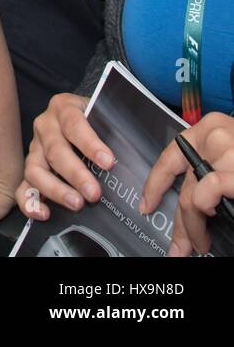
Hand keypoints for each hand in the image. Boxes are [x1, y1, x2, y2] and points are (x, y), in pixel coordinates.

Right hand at [15, 93, 111, 219]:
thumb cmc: (97, 120)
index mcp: (64, 108)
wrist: (79, 119)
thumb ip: (113, 129)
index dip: (90, 144)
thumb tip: (135, 156)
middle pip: (55, 150)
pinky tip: (44, 213)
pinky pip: (22, 187)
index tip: (108, 163)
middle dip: (76, 174)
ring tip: (76, 204)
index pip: (74, 124)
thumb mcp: (104, 115)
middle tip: (94, 193)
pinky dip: (29, 202)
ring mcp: (34, 148)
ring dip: (55, 189)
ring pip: (34, 169)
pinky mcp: (29, 169)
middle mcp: (45, 126)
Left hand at [141, 112, 233, 255]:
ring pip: (193, 194)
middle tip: (180, 245)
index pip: (172, 154)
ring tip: (201, 243)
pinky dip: (205, 208)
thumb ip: (213, 171)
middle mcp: (217, 134)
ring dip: (194, 225)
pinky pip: (206, 193)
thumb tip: (193, 204)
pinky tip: (214, 215)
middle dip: (181, 220)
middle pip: (184, 183)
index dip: (156, 183)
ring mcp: (227, 149)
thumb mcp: (232, 160)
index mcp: (213, 128)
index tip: (147, 204)